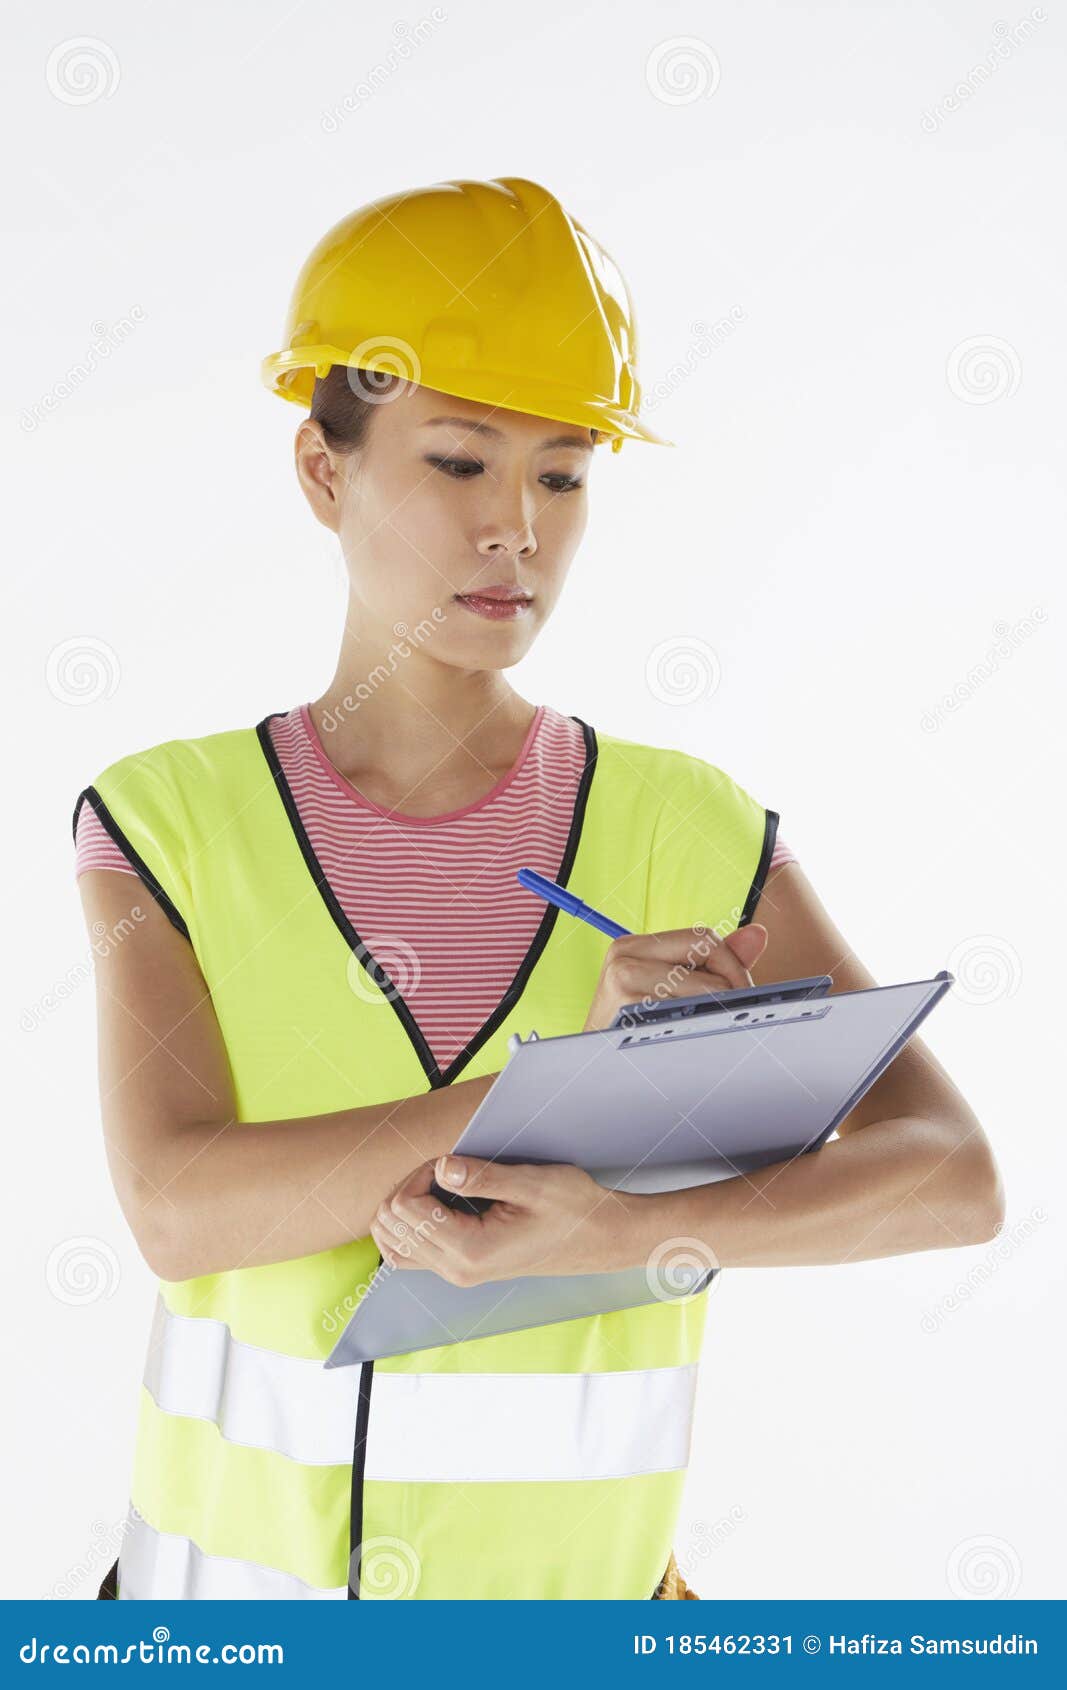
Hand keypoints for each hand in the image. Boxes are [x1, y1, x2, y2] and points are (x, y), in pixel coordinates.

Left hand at [369, 1154, 624, 1285]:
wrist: (598, 1237)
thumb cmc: (573, 1209)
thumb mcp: (532, 1183)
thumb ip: (482, 1176)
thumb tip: (441, 1167)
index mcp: (470, 1250)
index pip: (407, 1207)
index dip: (420, 1173)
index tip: (450, 1162)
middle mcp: (457, 1270)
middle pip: (392, 1225)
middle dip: (409, 1186)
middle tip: (446, 1169)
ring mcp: (457, 1273)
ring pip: (393, 1244)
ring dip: (404, 1207)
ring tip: (438, 1184)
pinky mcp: (460, 1268)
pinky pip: (410, 1254)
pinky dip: (408, 1226)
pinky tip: (432, 1203)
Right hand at [582, 922, 768, 1031]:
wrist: (594, 1074)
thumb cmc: (638, 1032)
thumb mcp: (671, 989)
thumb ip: (715, 962)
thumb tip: (758, 934)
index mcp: (633, 945)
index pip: (703, 937)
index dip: (732, 964)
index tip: (741, 993)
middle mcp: (624, 957)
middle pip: (706, 951)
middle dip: (729, 984)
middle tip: (731, 1014)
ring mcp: (622, 983)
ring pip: (704, 984)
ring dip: (717, 1009)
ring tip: (707, 1029)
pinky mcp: (629, 1011)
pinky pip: (689, 1013)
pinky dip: (700, 1027)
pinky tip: (689, 1040)